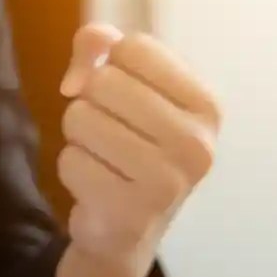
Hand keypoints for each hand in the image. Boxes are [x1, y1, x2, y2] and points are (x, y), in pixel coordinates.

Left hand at [53, 23, 220, 276]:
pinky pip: (69, 160)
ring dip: (78, 138)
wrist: (126, 230)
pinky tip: (97, 187)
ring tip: (104, 159)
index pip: (134, 47)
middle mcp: (197, 144)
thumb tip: (80, 68)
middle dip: (90, 103)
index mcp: (207, 107)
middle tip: (110, 134)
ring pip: (79, 118)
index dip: (110, 65)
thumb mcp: (125, 87)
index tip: (122, 95)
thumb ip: (98, 47)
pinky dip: (73, 170)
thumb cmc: (129, 145)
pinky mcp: (129, 211)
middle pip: (103, 81)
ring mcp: (167, 182)